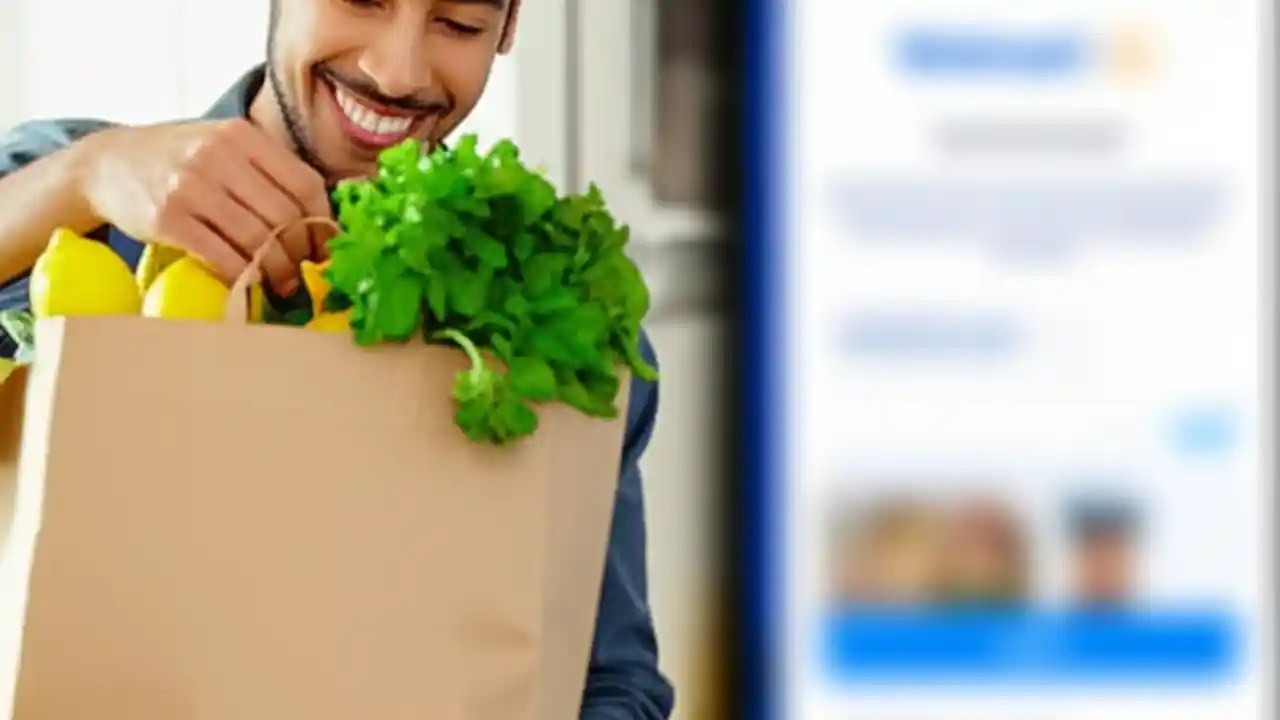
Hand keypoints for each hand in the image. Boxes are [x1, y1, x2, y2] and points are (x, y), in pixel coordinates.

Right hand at [78, 119, 334, 293]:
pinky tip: (250, 282)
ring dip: (277, 270)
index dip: (323, 221)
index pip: (304, 182)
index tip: (325, 245)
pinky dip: (243, 275)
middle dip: (301, 251)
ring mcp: (191, 187)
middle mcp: (218, 156)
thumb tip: (321, 218)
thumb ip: (267, 171)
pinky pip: (222, 256)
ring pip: (257, 239)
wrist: (107, 163)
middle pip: (284, 215)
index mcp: (242, 136)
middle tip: (305, 270)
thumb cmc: (179, 159)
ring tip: (283, 285)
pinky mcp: (168, 219)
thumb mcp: (224, 146)